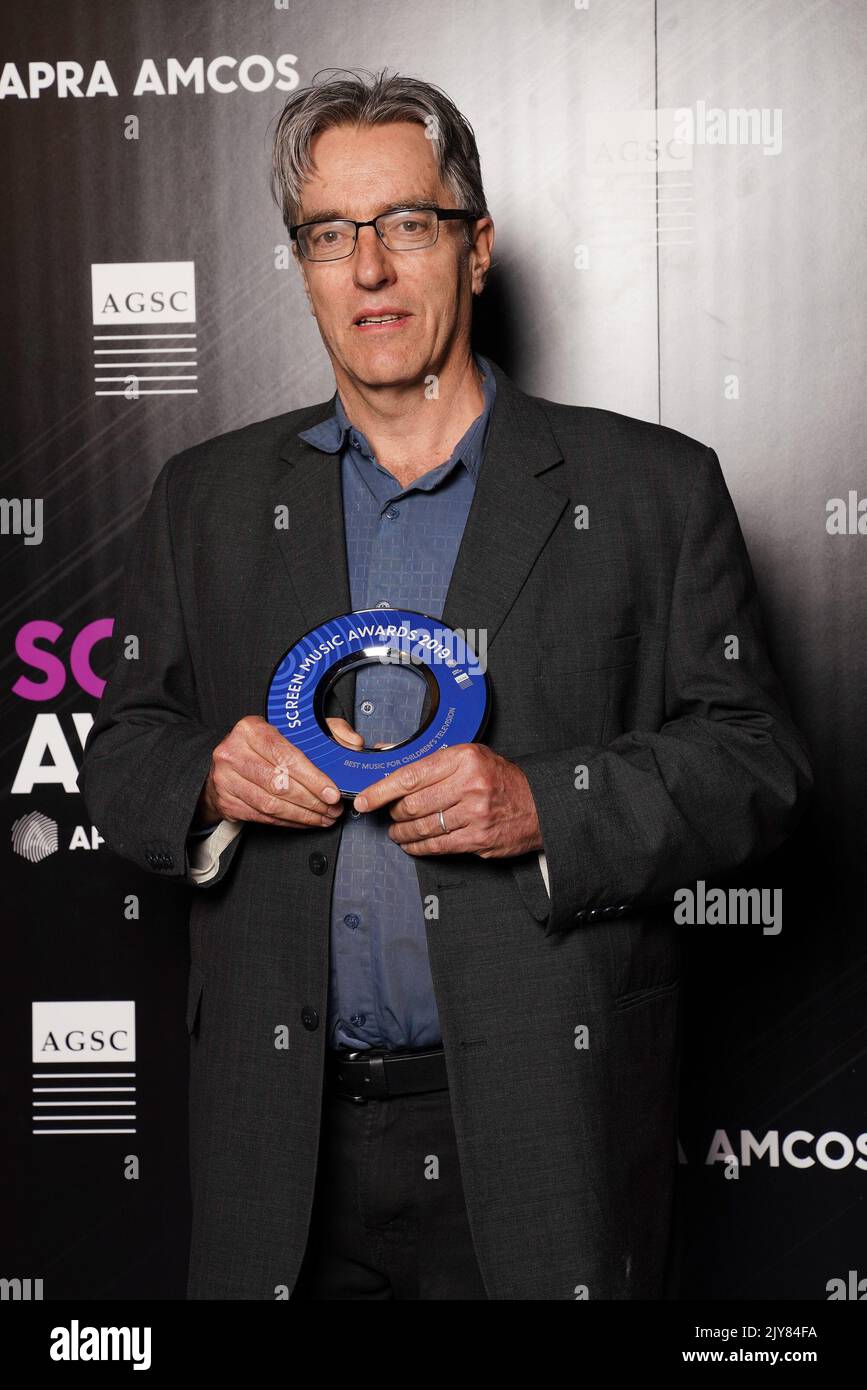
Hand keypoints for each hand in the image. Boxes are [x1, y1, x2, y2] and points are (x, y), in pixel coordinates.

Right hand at [193, 714, 353, 829]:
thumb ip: (328, 730)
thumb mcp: (295, 728)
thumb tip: (353, 743)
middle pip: (279, 783)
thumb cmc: (265, 744)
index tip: (331, 792)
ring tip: (323, 817)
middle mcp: (233, 753)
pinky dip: (288, 822)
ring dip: (302, 815)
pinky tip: (304, 821)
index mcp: (250, 729)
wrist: (228, 759)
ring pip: (271, 804)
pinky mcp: (226, 802)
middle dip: (312, 801)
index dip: (312, 778)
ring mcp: (226, 780)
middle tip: (332, 809)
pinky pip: (263, 817)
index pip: (286, 756)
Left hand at [352, 743, 543, 858]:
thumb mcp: (471, 756)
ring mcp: (475, 814)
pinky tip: (411, 844)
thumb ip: (431, 759)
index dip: (381, 791)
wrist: (540, 804)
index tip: (364, 799)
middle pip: (412, 804)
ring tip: (396, 831)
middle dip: (392, 812)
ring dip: (402, 832)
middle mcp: (470, 784)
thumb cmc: (501, 778)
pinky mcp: (479, 839)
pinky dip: (418, 847)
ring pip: (422, 827)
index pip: (410, 776)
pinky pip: (438, 846)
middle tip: (386, 814)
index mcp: (464, 758)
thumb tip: (389, 757)